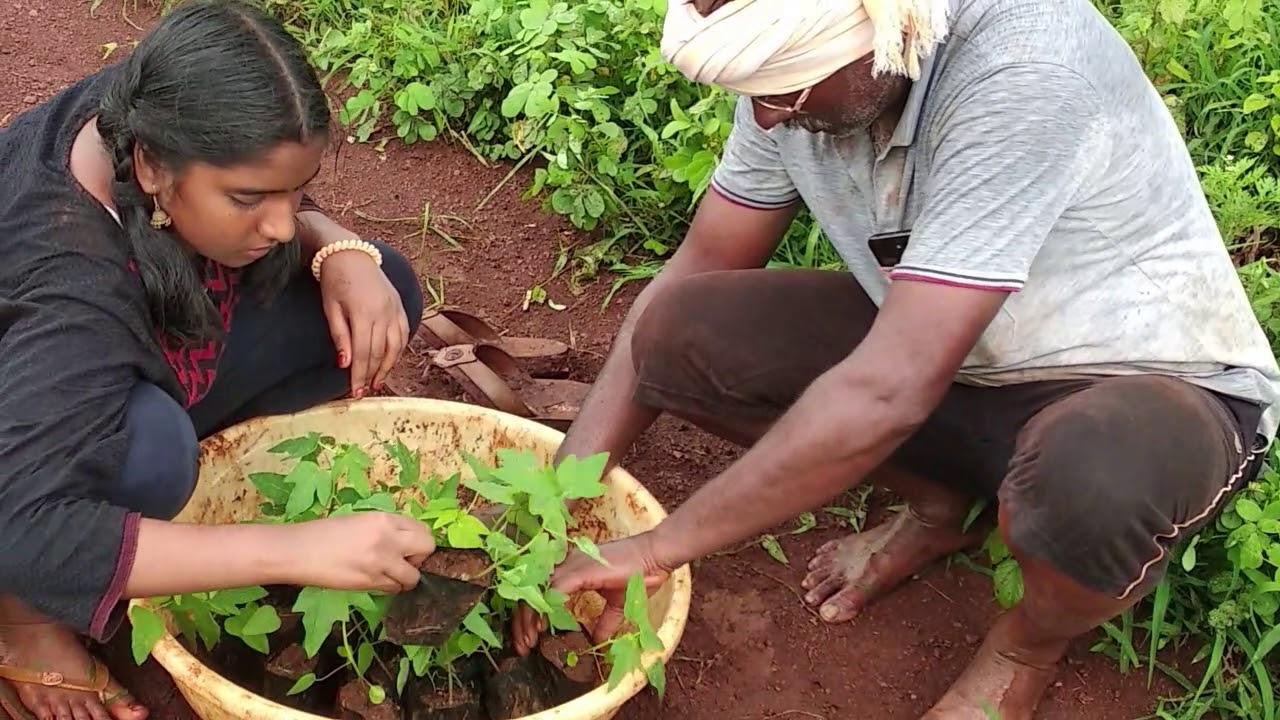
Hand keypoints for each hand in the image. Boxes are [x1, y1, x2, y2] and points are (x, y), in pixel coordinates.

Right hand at [282, 512, 434, 592]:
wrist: (299, 551)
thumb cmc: (324, 533)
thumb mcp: (359, 521)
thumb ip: (384, 528)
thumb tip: (404, 540)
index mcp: (384, 519)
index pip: (421, 528)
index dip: (417, 539)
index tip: (408, 546)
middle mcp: (388, 538)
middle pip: (427, 548)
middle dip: (420, 557)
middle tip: (405, 560)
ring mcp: (381, 562)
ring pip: (413, 576)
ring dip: (405, 577)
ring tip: (388, 574)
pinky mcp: (370, 582)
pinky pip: (393, 588)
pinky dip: (389, 587)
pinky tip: (375, 580)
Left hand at [319, 249, 409, 397]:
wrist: (351, 253)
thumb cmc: (335, 280)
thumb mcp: (330, 307)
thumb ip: (340, 335)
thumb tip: (345, 364)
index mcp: (364, 313)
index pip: (364, 353)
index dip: (359, 375)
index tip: (354, 391)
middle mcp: (384, 313)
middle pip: (380, 353)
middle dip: (372, 375)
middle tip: (364, 391)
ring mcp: (395, 309)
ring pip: (396, 346)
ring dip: (388, 367)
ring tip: (378, 382)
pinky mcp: (399, 306)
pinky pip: (404, 334)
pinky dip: (399, 351)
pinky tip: (391, 361)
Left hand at [512, 531, 670, 655]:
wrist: (654, 557)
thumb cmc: (640, 575)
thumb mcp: (618, 605)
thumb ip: (605, 621)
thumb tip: (598, 640)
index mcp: (572, 570)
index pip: (540, 591)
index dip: (530, 615)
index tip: (530, 639)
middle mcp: (567, 565)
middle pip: (531, 591)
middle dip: (522, 621)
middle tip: (521, 646)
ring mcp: (571, 565)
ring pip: (538, 592)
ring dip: (529, 618)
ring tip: (527, 641)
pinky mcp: (580, 571)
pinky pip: (554, 591)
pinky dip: (545, 609)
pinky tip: (541, 627)